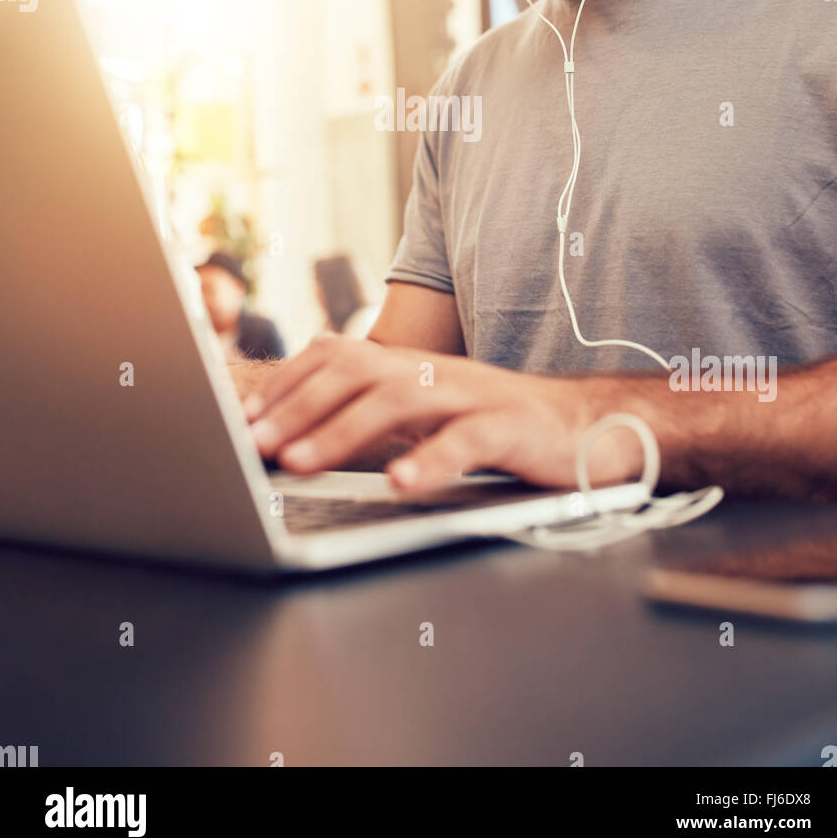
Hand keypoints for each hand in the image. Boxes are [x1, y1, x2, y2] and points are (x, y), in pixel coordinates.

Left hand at [232, 334, 636, 493]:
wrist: (588, 425)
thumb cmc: (497, 426)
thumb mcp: (430, 414)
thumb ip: (377, 414)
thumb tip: (300, 433)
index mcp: (412, 365)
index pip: (339, 355)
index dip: (289, 381)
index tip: (248, 417)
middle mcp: (436, 371)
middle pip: (357, 371)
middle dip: (299, 406)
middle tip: (256, 444)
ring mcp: (473, 395)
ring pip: (399, 400)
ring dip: (341, 432)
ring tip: (301, 462)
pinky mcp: (510, 427)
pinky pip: (466, 439)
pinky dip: (429, 459)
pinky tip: (399, 482)